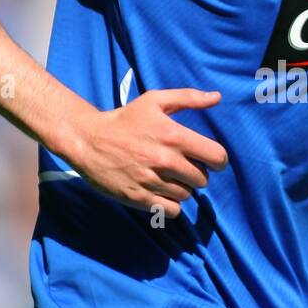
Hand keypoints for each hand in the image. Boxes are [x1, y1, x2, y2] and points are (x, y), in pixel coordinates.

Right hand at [67, 88, 227, 215]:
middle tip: (183, 167)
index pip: (216, 157)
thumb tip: (217, 97)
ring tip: (168, 176)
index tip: (210, 159)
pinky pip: (171, 210)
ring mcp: (151, 181)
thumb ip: (188, 97)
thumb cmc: (125, 119)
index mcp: (173, 136)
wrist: (88, 140)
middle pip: (203, 180)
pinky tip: (161, 192)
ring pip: (186, 195)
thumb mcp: (154, 101)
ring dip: (182, 188)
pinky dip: (170, 204)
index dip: (218, 160)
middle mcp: (165, 160)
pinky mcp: (139, 198)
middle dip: (197, 174)